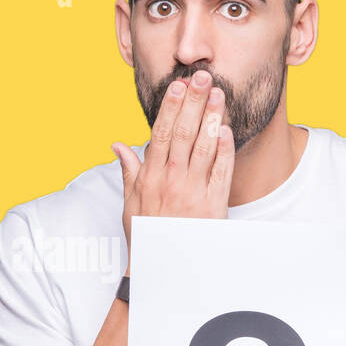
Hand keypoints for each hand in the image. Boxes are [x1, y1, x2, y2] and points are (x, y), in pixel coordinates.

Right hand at [112, 69, 235, 267]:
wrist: (165, 268)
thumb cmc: (147, 234)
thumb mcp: (130, 204)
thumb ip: (129, 170)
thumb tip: (117, 144)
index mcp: (150, 178)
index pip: (160, 134)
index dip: (169, 107)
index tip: (176, 85)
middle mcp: (171, 181)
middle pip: (183, 133)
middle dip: (193, 102)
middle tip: (201, 77)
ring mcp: (193, 192)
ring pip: (203, 148)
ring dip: (211, 118)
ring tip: (218, 94)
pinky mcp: (213, 205)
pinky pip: (221, 173)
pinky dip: (224, 151)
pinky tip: (227, 130)